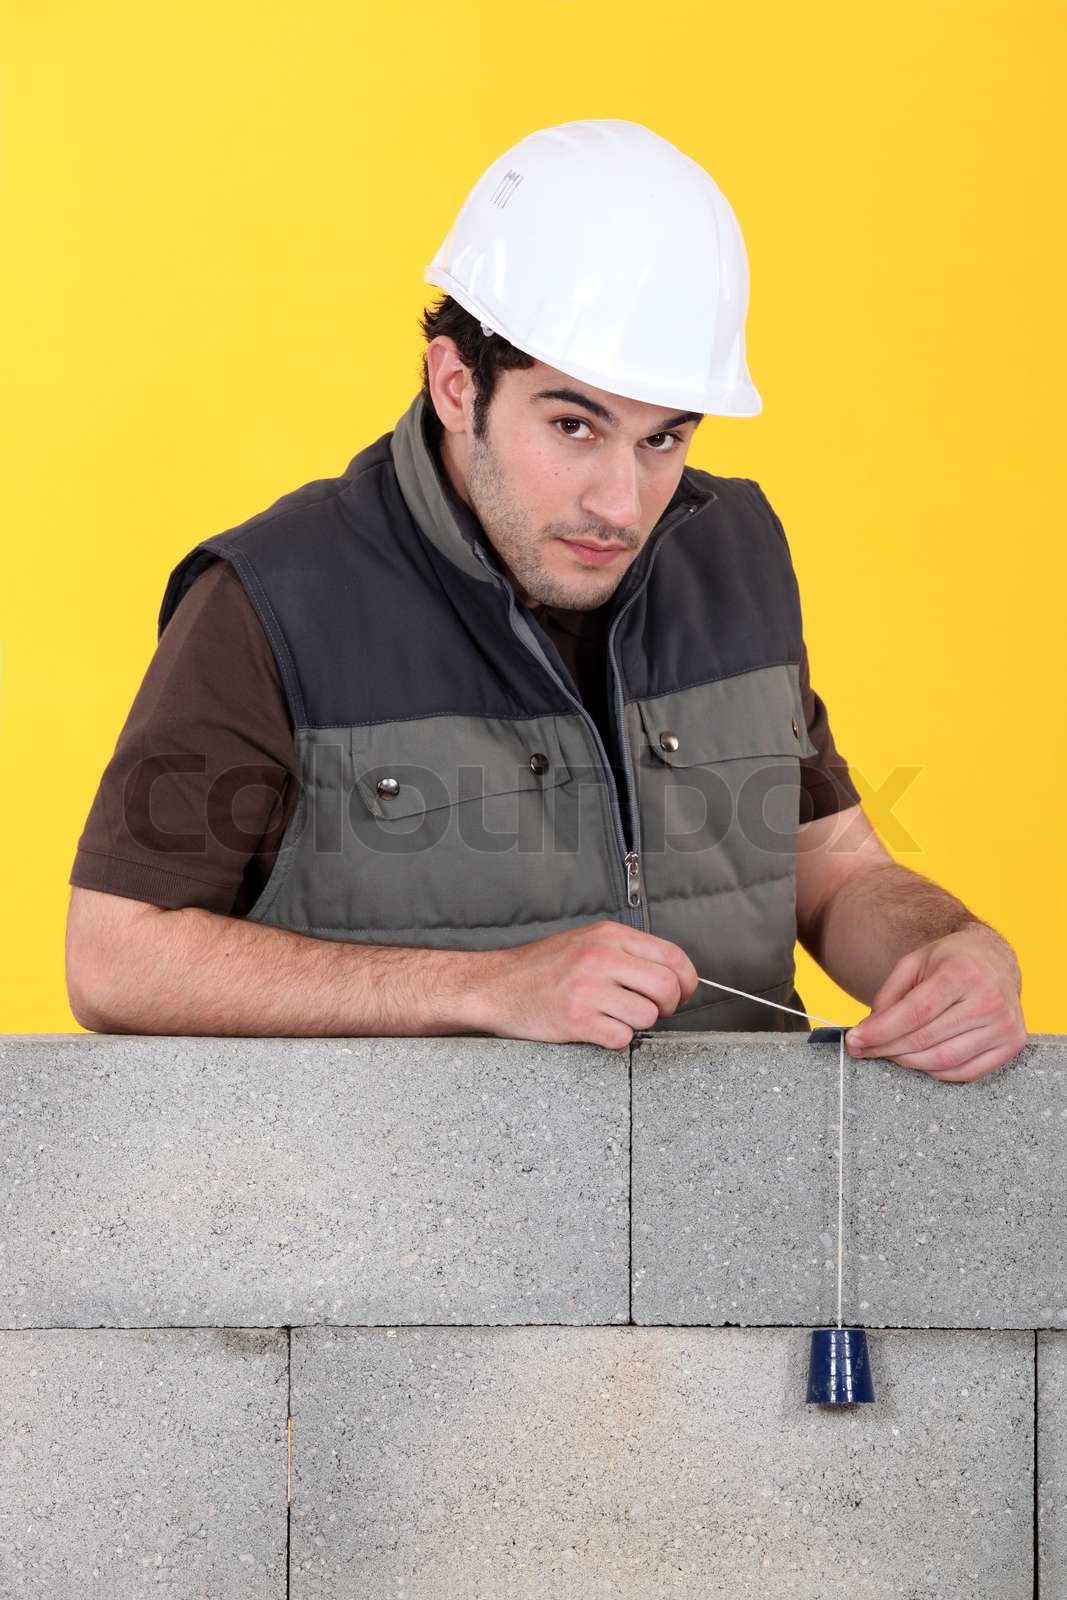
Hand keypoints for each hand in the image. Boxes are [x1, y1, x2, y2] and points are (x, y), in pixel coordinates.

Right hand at [471, 918, 699, 1048]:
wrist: (494, 986)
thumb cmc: (541, 968)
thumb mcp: (586, 942)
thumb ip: (626, 952)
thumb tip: (671, 973)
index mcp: (608, 936)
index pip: (673, 957)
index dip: (686, 982)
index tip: (681, 993)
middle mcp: (600, 958)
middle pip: (667, 988)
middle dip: (668, 1007)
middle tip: (651, 1011)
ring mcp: (588, 989)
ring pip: (647, 1016)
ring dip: (637, 1024)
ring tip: (614, 1017)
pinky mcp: (576, 1020)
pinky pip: (621, 1038)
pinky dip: (615, 1039)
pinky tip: (597, 1029)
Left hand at [844, 924, 1026, 1081]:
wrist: (994, 959)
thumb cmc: (951, 961)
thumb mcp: (914, 963)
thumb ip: (889, 994)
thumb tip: (869, 1030)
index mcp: (962, 973)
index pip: (914, 1013)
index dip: (881, 1032)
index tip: (855, 1041)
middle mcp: (988, 1000)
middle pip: (925, 1039)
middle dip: (887, 1049)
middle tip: (864, 1050)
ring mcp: (1004, 1025)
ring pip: (943, 1060)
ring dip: (908, 1062)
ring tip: (889, 1053)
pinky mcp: (1012, 1044)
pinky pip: (966, 1072)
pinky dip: (936, 1072)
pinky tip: (920, 1060)